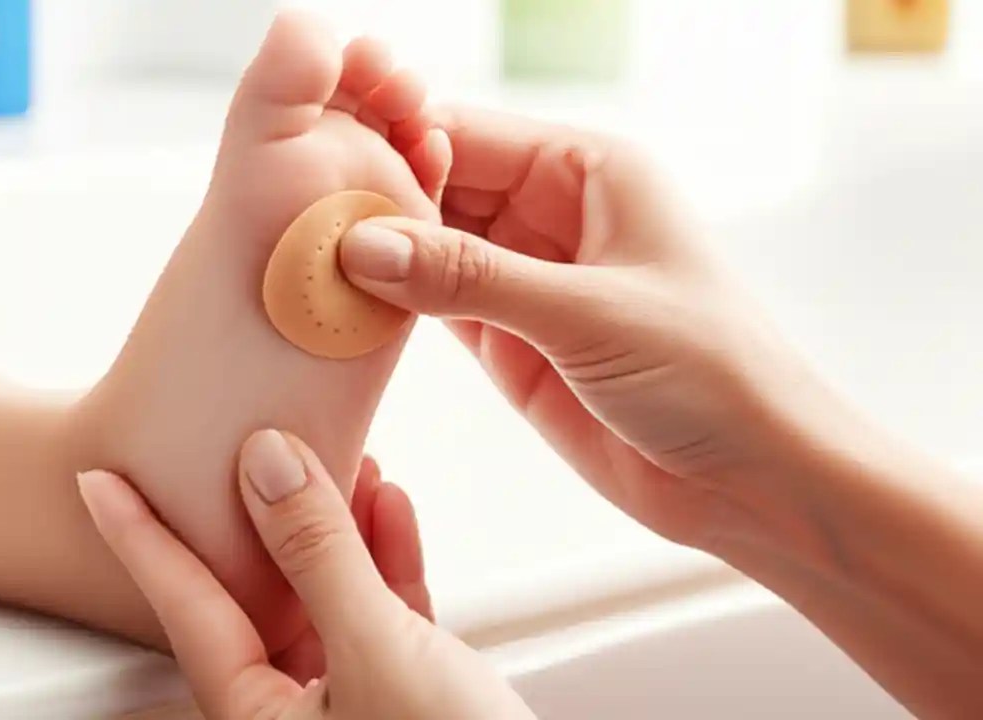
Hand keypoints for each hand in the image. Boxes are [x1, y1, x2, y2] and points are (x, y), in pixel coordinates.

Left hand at [78, 430, 533, 719]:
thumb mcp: (377, 649)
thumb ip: (318, 555)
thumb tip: (268, 466)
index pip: (184, 608)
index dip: (139, 538)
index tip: (101, 480)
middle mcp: (295, 716)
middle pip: (257, 594)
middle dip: (262, 515)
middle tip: (246, 446)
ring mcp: (353, 705)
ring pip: (326, 596)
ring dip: (336, 526)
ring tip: (339, 457)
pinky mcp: (408, 696)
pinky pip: (382, 614)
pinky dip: (388, 558)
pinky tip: (391, 510)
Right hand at [338, 107, 838, 557]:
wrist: (752, 480)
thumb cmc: (715, 374)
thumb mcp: (587, 314)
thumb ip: (472, 277)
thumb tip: (367, 243)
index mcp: (590, 172)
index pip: (469, 134)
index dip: (397, 142)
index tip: (324, 160)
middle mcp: (555, 215)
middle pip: (441, 186)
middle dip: (377, 200)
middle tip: (299, 220)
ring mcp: (529, 280)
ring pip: (431, 248)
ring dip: (379, 257)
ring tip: (306, 262)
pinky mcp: (512, 342)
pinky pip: (439, 307)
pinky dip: (396, 309)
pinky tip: (348, 309)